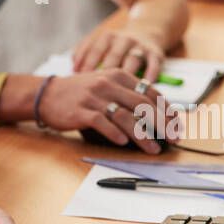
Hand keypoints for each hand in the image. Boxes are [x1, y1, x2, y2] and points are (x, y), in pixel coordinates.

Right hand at [34, 70, 172, 151]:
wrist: (46, 94)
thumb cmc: (80, 93)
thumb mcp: (105, 84)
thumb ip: (127, 93)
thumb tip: (155, 113)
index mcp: (118, 75)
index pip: (150, 91)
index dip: (167, 109)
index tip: (176, 124)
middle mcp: (108, 84)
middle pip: (142, 105)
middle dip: (162, 124)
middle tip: (173, 138)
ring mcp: (94, 97)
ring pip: (125, 116)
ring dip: (142, 135)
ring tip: (153, 148)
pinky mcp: (81, 111)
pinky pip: (102, 123)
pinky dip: (115, 134)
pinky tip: (123, 143)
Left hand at [71, 25, 164, 80]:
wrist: (147, 32)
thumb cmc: (117, 45)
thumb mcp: (102, 43)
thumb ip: (85, 52)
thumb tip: (74, 68)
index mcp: (107, 37)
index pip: (95, 49)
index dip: (87, 63)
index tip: (79, 78)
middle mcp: (123, 40)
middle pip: (113, 56)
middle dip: (105, 72)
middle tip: (98, 89)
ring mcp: (140, 46)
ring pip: (133, 60)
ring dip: (127, 74)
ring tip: (120, 90)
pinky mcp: (156, 54)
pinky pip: (154, 64)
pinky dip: (151, 74)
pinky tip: (145, 86)